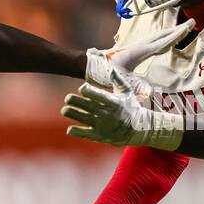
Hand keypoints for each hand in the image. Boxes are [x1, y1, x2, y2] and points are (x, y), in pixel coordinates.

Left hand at [61, 75, 183, 149]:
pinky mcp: (100, 135)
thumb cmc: (131, 107)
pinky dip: (77, 132)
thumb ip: (118, 80)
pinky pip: (86, 133)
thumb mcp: (127, 92)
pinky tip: (69, 129)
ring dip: (73, 114)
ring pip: (84, 118)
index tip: (82, 88)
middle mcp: (107, 113)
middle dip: (76, 101)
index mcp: (113, 102)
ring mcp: (103, 125)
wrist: (139, 129)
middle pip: (88, 106)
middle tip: (67, 98)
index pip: (98, 95)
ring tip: (64, 110)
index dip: (88, 91)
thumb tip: (111, 68)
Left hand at [85, 22, 191, 90]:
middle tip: (193, 22)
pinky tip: (168, 38)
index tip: (187, 28)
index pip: (161, 42)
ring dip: (172, 31)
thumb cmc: (107, 75)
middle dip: (178, 29)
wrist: (93, 67)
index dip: (175, 35)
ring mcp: (137, 46)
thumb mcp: (122, 82)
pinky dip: (164, 37)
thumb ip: (136, 87)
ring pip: (158, 36)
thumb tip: (149, 94)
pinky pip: (154, 41)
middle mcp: (139, 46)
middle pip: (162, 35)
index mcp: (139, 52)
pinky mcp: (135, 49)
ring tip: (185, 27)